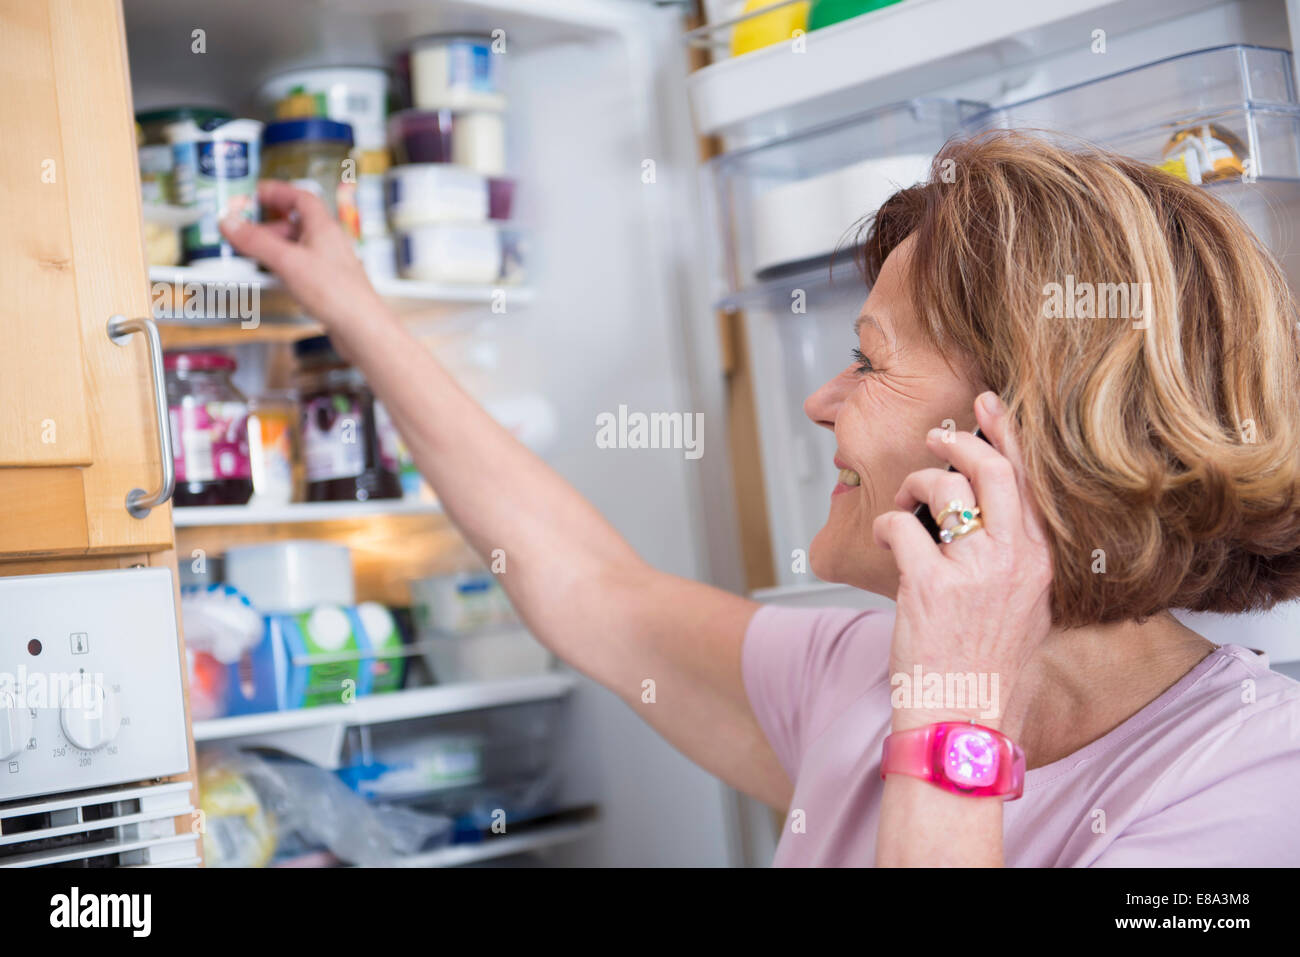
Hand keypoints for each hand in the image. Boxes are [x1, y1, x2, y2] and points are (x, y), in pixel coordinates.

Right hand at [219, 181, 388, 348]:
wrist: (361, 327)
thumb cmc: (337, 293)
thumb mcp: (288, 262)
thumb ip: (257, 241)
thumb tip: (230, 222)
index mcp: (324, 228)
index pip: (301, 197)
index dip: (277, 191)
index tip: (255, 193)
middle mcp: (329, 243)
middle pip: (297, 222)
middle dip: (270, 223)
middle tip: (247, 229)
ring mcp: (330, 264)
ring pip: (299, 246)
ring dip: (276, 246)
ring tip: (255, 253)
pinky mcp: (329, 284)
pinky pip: (302, 266)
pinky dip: (285, 266)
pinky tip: (275, 277)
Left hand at [872, 391, 1052, 739]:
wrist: (964, 721)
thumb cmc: (986, 670)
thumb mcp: (1025, 609)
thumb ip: (1014, 561)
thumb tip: (986, 517)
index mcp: (1040, 561)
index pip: (1031, 480)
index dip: (1007, 434)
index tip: (988, 404)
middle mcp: (1014, 560)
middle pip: (991, 468)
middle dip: (958, 440)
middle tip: (934, 437)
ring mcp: (974, 571)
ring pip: (943, 488)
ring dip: (913, 484)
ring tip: (902, 502)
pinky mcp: (929, 586)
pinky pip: (900, 526)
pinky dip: (885, 524)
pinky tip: (883, 537)